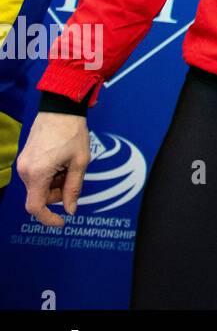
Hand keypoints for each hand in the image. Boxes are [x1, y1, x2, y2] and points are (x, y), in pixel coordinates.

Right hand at [16, 111, 91, 226]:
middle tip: (74, 175)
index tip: (62, 222)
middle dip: (59, 192)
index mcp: (37, 173)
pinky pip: (37, 176)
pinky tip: (61, 160)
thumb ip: (74, 188)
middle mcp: (24, 171)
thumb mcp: (80, 162)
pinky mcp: (24, 158)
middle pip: (41, 196)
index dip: (48, 218)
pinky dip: (50, 175)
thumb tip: (71, 210)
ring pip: (39, 186)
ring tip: (69, 163)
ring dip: (55, 182)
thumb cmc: (73, 133)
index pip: (36, 207)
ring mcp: (22, 164)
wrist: (60, 109)